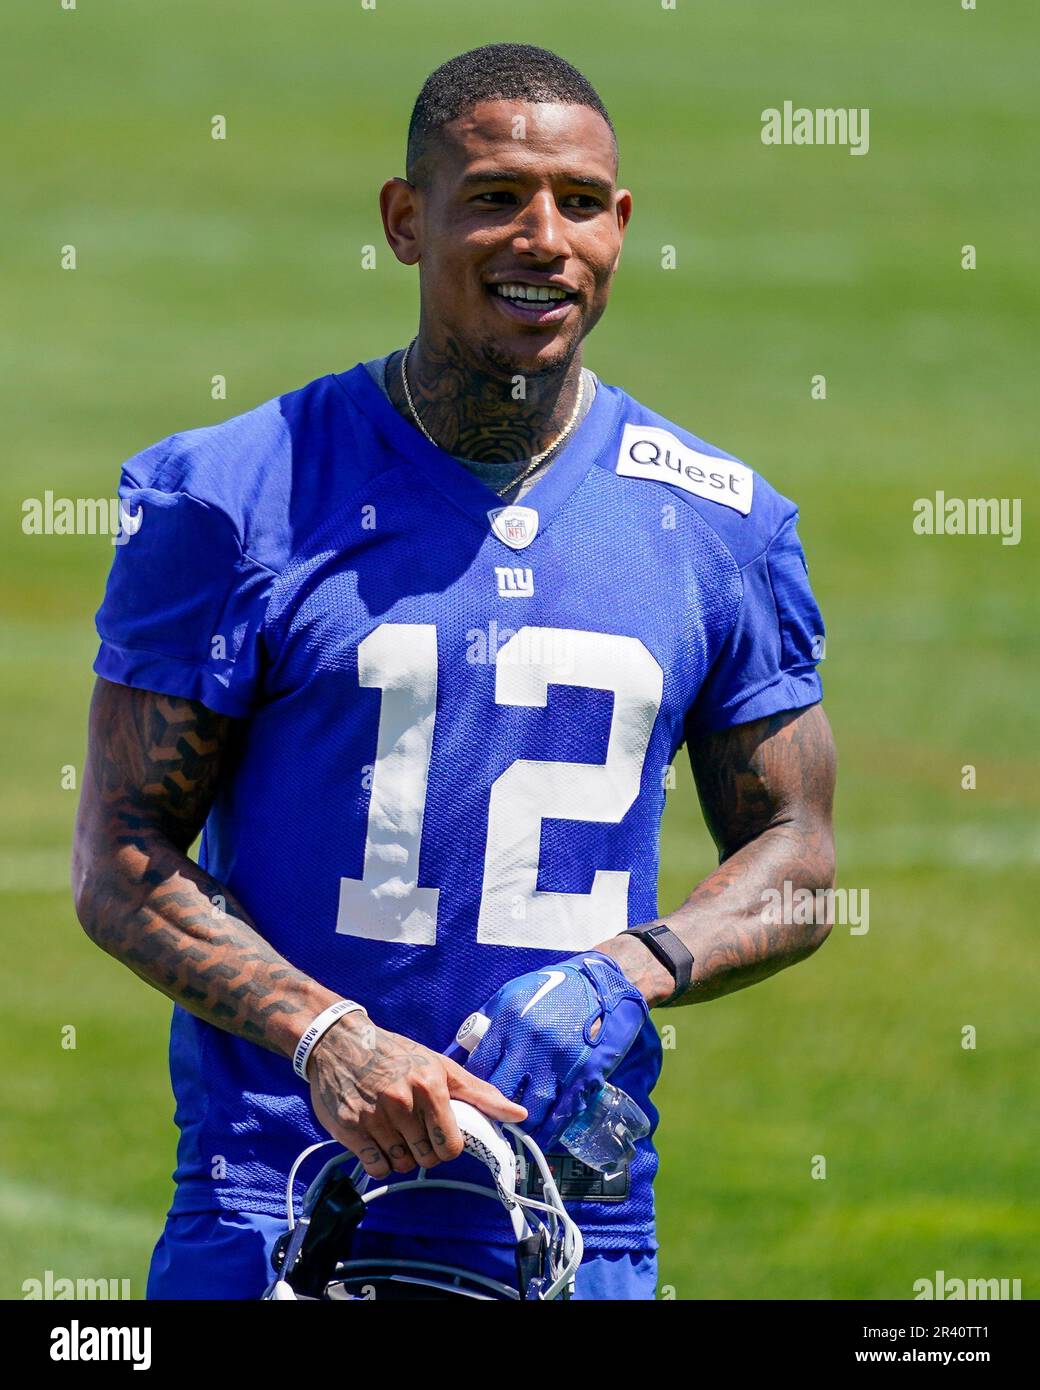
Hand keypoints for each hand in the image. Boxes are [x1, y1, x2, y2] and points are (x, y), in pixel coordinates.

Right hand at [308, 1011, 525, 1178]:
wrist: (340, 1042)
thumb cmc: (396, 1055)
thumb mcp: (440, 1067)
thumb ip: (480, 1094)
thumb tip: (519, 1115)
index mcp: (430, 1086)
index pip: (451, 1146)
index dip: (447, 1146)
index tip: (438, 1135)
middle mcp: (402, 1102)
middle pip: (427, 1159)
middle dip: (424, 1151)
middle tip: (413, 1130)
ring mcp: (375, 1116)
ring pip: (401, 1165)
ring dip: (400, 1156)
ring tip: (393, 1130)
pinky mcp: (349, 1128)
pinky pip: (376, 1167)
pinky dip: (379, 1161)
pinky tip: (376, 1140)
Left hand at [445, 952, 648, 1152]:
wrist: (599, 983)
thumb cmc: (550, 988)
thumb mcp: (510, 996)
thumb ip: (485, 1025)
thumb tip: (457, 1052)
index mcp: (509, 1023)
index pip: (479, 1067)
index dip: (472, 1086)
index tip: (472, 1097)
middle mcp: (531, 1044)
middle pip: (502, 1091)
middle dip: (493, 1108)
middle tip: (490, 1119)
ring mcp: (558, 1061)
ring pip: (532, 1106)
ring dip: (522, 1122)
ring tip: (516, 1129)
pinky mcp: (583, 1073)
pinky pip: (563, 1110)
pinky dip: (551, 1127)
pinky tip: (543, 1134)